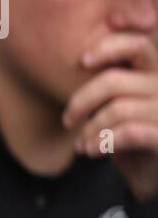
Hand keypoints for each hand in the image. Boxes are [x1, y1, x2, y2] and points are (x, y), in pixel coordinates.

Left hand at [63, 32, 157, 200]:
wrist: (155, 174)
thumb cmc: (135, 136)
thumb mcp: (121, 105)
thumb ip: (111, 84)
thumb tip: (80, 61)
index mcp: (155, 73)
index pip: (137, 44)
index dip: (109, 45)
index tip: (82, 60)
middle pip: (113, 80)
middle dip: (81, 100)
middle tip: (67, 120)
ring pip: (117, 109)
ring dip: (90, 129)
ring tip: (81, 144)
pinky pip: (130, 132)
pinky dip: (103, 142)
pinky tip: (93, 151)